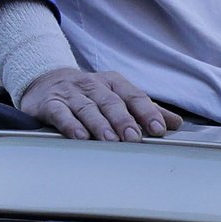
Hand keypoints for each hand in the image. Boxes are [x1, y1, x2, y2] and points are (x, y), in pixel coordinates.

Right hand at [17, 65, 178, 140]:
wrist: (45, 81)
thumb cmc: (88, 93)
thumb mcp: (117, 96)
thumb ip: (145, 110)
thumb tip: (175, 123)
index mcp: (113, 82)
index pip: (133, 96)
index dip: (147, 112)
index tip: (158, 129)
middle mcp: (92, 85)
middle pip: (111, 102)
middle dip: (124, 120)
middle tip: (134, 137)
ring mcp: (71, 93)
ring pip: (88, 108)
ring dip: (100, 124)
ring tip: (110, 140)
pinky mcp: (50, 103)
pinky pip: (61, 114)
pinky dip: (71, 125)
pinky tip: (80, 136)